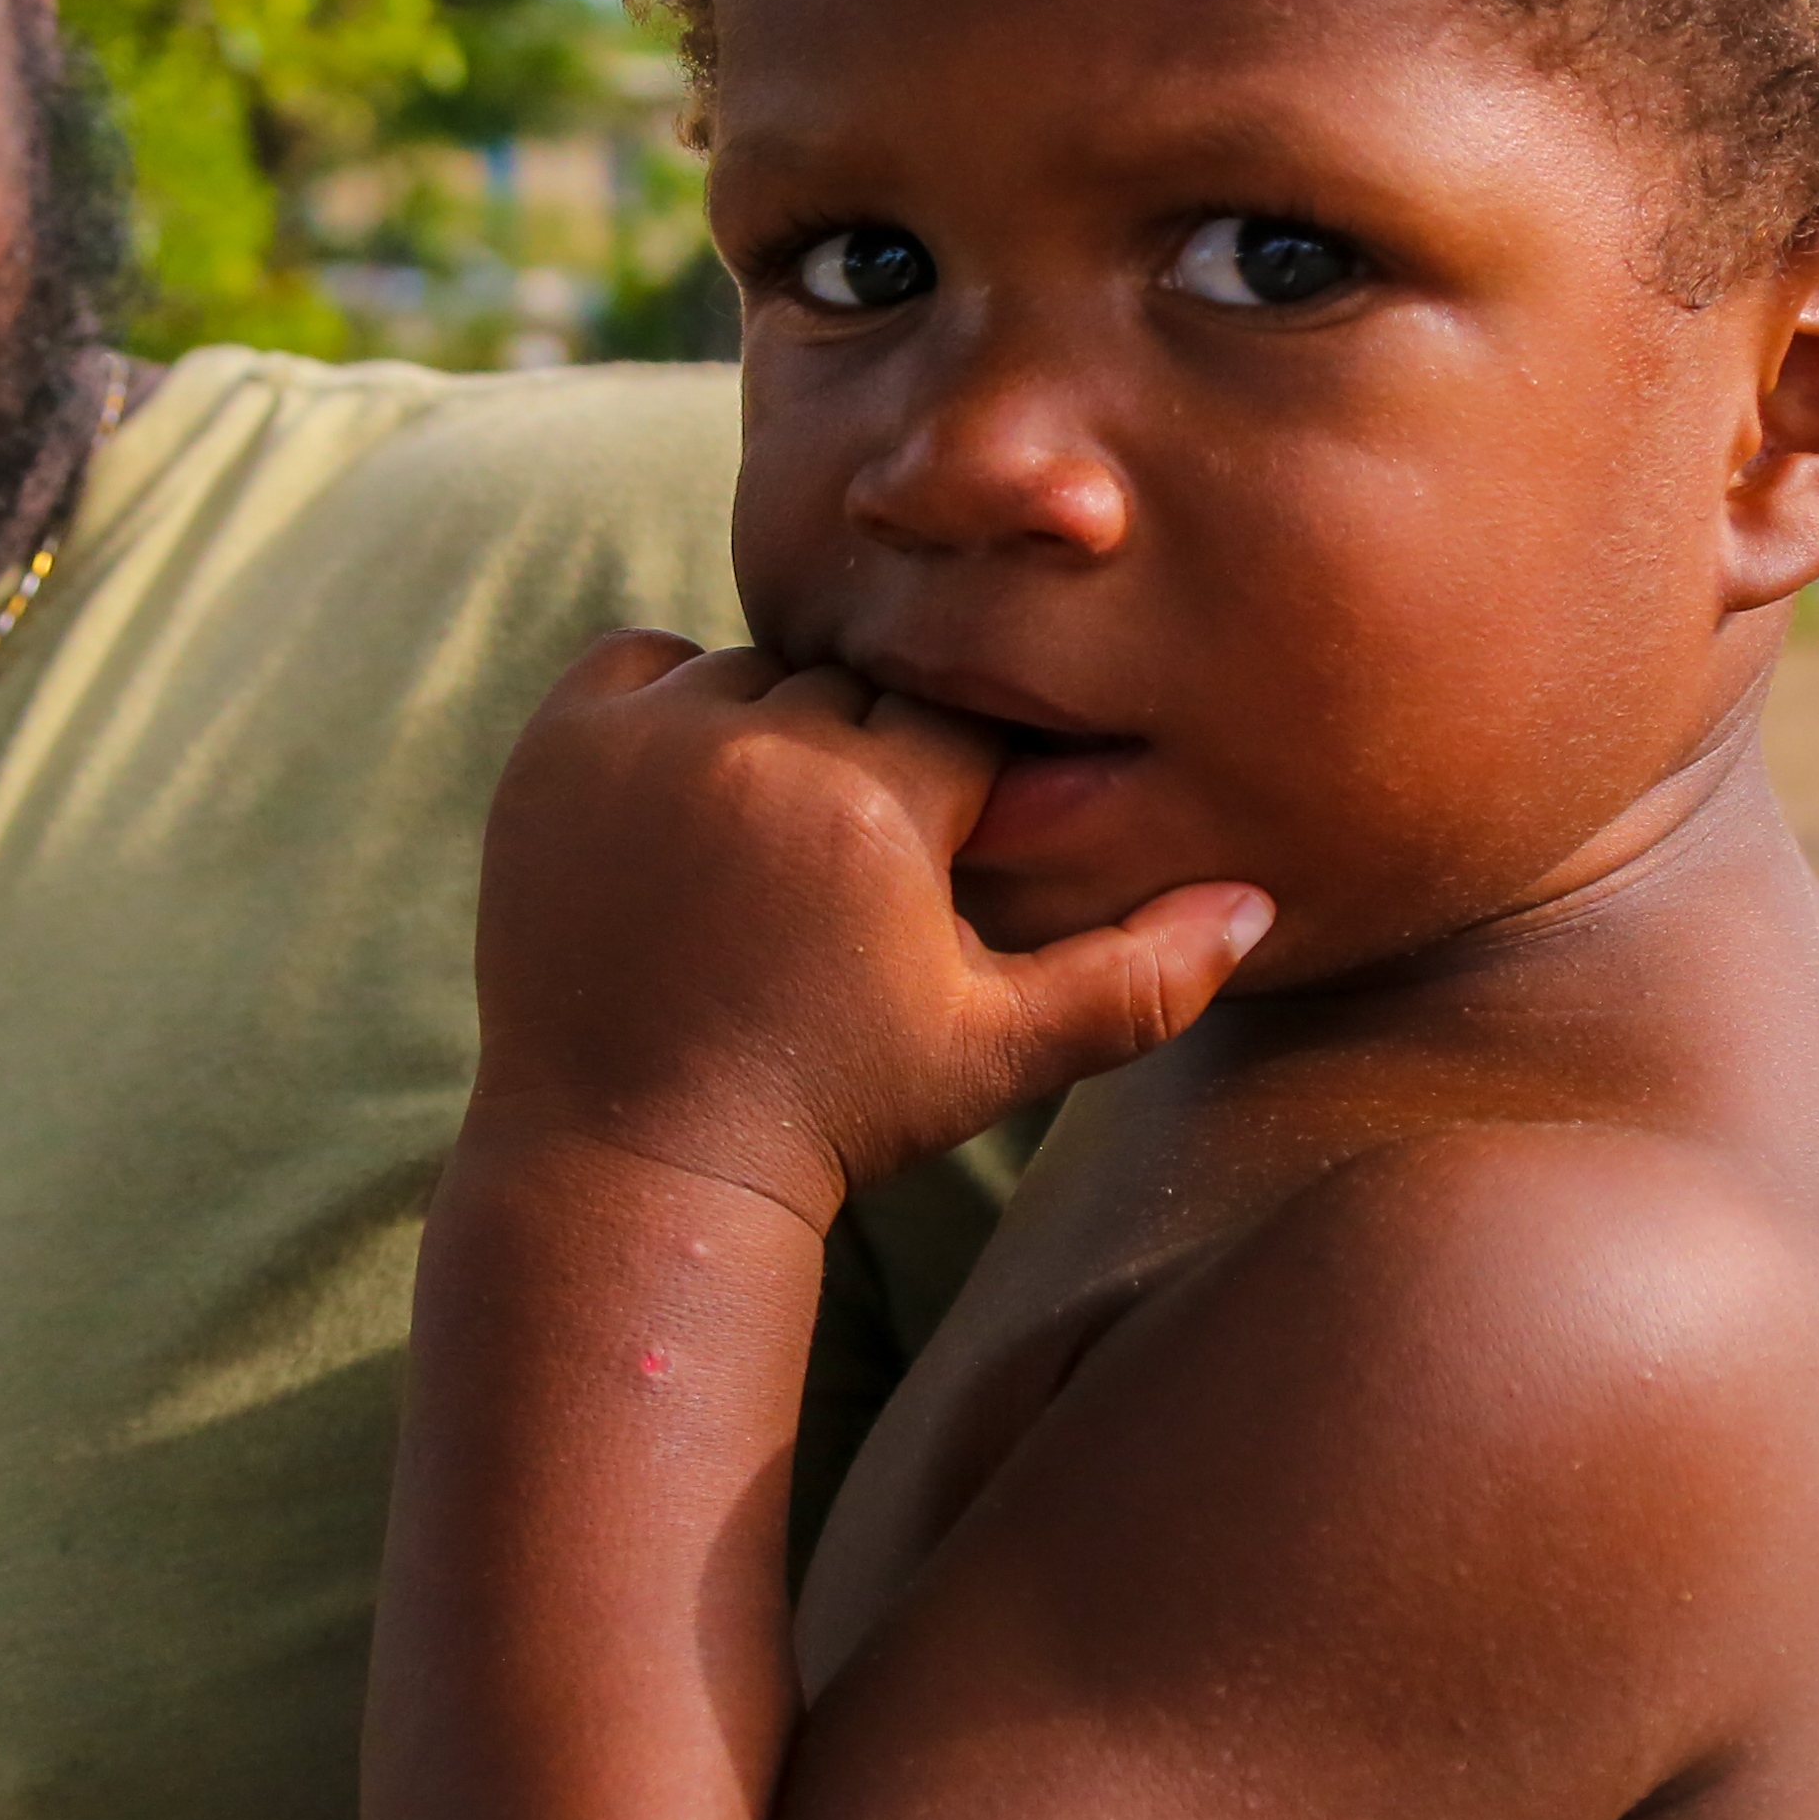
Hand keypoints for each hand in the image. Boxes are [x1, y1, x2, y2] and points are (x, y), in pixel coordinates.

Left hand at [467, 634, 1272, 1226]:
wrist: (634, 1156)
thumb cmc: (834, 1110)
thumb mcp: (1000, 1054)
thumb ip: (1139, 977)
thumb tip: (1262, 901)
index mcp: (875, 804)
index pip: (959, 722)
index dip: (956, 794)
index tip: (929, 867)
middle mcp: (754, 750)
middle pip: (854, 686)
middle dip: (863, 760)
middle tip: (840, 876)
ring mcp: (642, 744)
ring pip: (753, 671)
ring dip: (769, 733)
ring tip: (768, 853)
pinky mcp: (556, 748)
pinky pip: (643, 663)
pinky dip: (669, 712)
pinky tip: (691, 810)